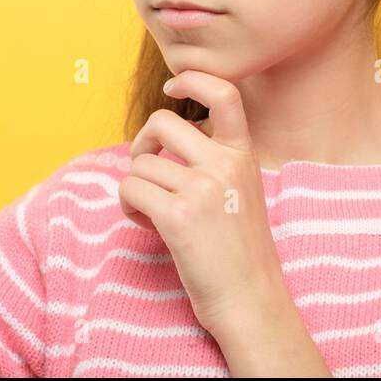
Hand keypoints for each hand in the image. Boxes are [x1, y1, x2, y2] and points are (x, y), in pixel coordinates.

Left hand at [118, 70, 285, 338]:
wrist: (251, 300)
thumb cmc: (241, 252)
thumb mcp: (243, 192)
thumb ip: (216, 161)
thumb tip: (166, 140)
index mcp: (243, 155)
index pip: (224, 94)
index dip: (193, 80)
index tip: (173, 87)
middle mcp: (224, 164)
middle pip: (162, 123)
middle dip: (142, 143)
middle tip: (146, 170)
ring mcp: (202, 188)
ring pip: (140, 162)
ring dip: (135, 186)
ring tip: (152, 212)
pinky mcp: (178, 216)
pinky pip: (131, 189)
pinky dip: (129, 206)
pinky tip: (147, 225)